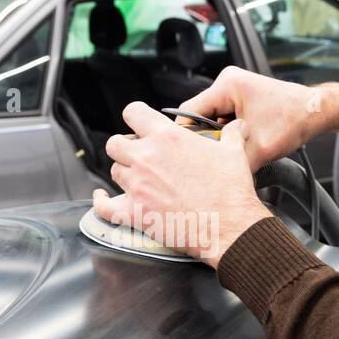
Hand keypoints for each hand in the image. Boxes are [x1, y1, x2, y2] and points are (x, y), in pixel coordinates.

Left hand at [93, 102, 271, 267]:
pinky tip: (102, 197)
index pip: (133, 113)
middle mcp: (146, 158)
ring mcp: (137, 185)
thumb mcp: (234, 153)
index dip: (135, 117)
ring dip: (123, 174)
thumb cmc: (230, 191)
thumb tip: (237, 127)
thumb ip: (231, 135)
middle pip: (115, 143)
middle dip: (124, 147)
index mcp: (167, 137)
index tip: (139, 124)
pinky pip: (104, 206)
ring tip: (136, 179)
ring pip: (114, 171)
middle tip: (137, 155)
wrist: (228, 226)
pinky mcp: (134, 212)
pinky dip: (101, 201)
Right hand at [177, 66, 338, 169]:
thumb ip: (232, 162)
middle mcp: (227, 82)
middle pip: (198, 116)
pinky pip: (222, 118)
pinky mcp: (239, 97)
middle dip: (204, 139)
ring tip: (226, 153)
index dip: (185, 137)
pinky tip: (235, 146)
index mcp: (227, 85)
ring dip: (216, 138)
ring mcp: (233, 88)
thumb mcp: (259, 149)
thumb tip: (212, 180)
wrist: (315, 112)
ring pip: (210, 119)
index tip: (186, 158)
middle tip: (209, 160)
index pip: (189, 112)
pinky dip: (226, 134)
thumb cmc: (293, 121)